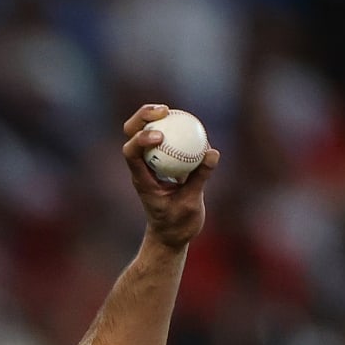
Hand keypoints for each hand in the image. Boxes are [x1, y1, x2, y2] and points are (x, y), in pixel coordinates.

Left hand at [122, 104, 218, 249]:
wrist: (172, 234)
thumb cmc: (177, 224)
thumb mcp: (190, 204)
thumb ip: (200, 179)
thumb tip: (212, 152)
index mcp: (141, 179)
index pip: (131, 153)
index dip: (140, 139)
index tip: (159, 135)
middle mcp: (143, 166)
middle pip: (132, 134)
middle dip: (142, 117)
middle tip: (163, 110)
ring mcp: (152, 162)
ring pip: (147, 132)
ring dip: (156, 117)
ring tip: (174, 110)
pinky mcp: (165, 161)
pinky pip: (168, 139)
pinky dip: (176, 129)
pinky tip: (191, 123)